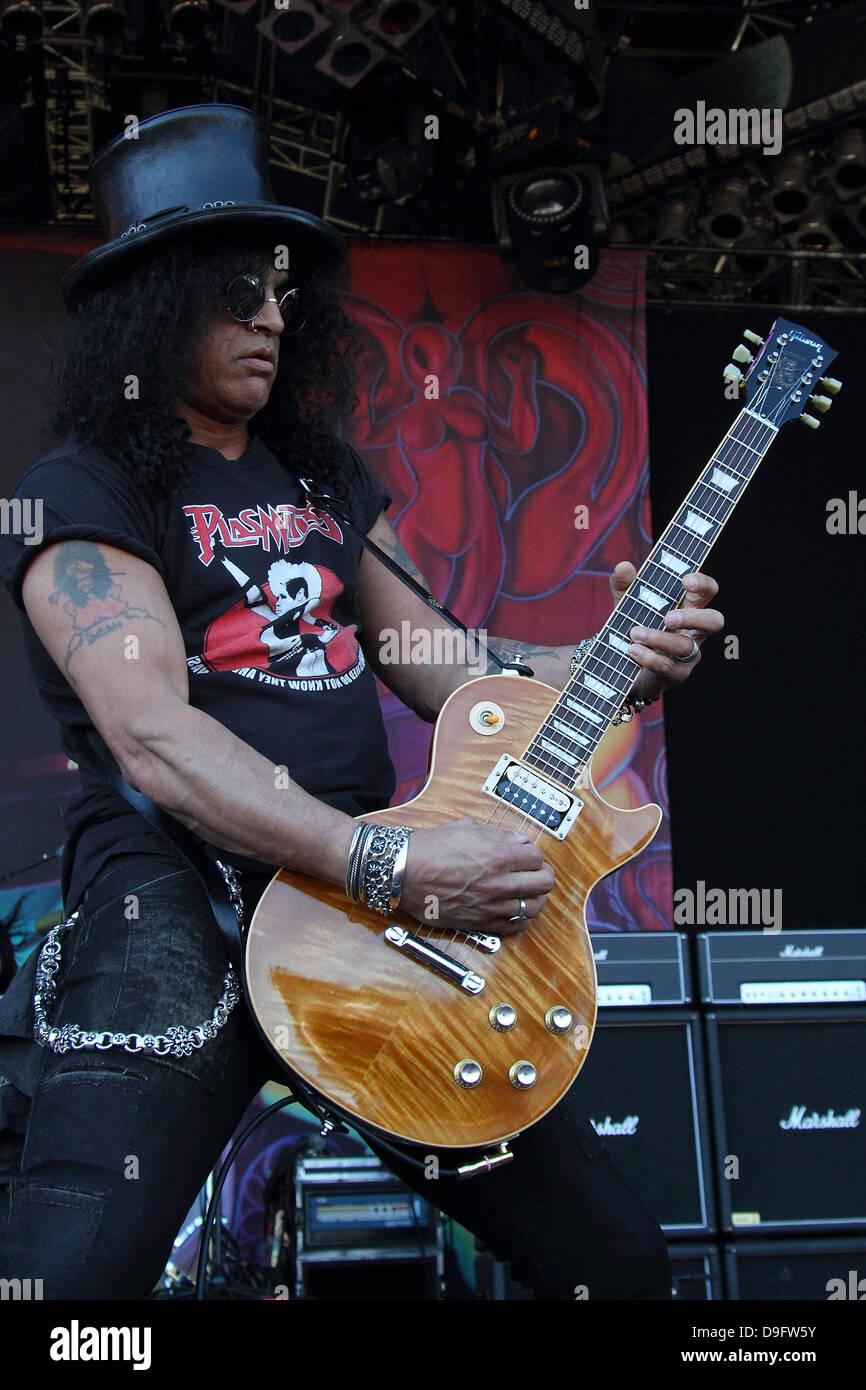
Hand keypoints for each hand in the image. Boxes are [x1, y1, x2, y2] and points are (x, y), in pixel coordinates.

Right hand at [400, 817, 554, 935]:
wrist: (403, 872)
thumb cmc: (430, 848)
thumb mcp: (467, 828)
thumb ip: (499, 835)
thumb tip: (521, 842)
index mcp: (498, 856)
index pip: (538, 859)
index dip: (534, 855)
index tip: (528, 856)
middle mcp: (499, 883)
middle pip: (544, 884)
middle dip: (542, 875)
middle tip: (534, 872)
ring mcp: (491, 906)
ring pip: (534, 907)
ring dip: (534, 897)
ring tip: (525, 891)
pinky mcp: (480, 922)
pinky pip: (515, 926)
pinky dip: (520, 918)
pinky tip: (514, 909)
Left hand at [609, 562, 723, 700]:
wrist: (621, 665)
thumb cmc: (634, 627)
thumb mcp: (625, 603)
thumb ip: (624, 584)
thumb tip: (624, 567)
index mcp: (688, 607)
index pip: (707, 591)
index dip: (702, 584)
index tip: (685, 580)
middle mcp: (694, 631)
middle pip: (714, 621)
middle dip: (693, 617)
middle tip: (668, 617)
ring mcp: (688, 654)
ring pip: (685, 646)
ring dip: (659, 638)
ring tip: (635, 633)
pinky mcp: (676, 674)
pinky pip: (668, 667)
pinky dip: (649, 657)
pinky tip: (633, 650)